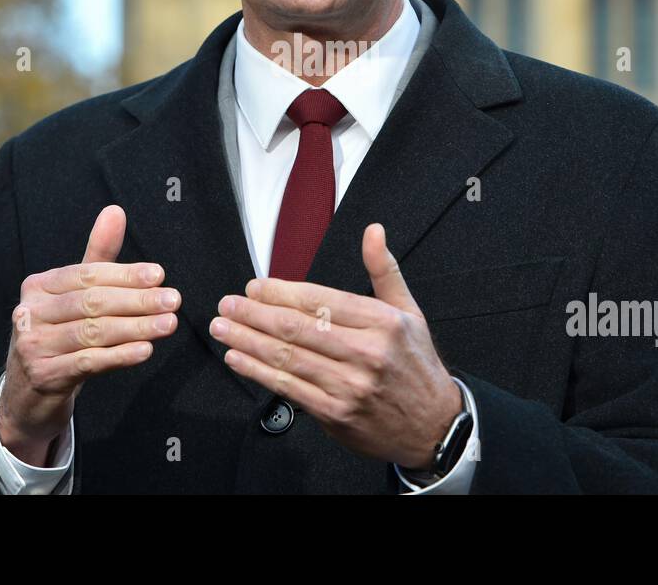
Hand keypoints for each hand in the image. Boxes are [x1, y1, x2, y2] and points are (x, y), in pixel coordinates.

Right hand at [0, 204, 180, 464]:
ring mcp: (33, 346)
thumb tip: (115, 211)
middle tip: (173, 300)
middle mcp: (29, 313)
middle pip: (91, 303)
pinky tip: (145, 350)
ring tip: (168, 324)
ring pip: (93, 333)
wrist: (30, 390)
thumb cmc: (60, 331)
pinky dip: (119, 355)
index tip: (160, 275)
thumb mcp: (76, 293)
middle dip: (136, 301)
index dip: (125, 274)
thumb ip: (98, 255)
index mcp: (38, 286)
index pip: (86, 276)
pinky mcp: (44, 376)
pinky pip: (88, 362)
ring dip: (135, 328)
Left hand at [210, 222, 461, 469]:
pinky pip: (289, 389)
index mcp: (382, 323)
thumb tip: (373, 231)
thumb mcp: (410, 311)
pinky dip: (258, 372)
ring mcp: (350, 386)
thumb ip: (384, 270)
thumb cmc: (416, 365)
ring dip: (248, 340)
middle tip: (228, 304)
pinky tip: (238, 359)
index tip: (254, 287)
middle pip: (298, 328)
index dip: (281, 292)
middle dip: (255, 314)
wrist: (434, 427)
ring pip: (288, 357)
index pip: (321, 300)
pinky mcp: (336, 414)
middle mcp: (366, 353)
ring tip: (224, 328)